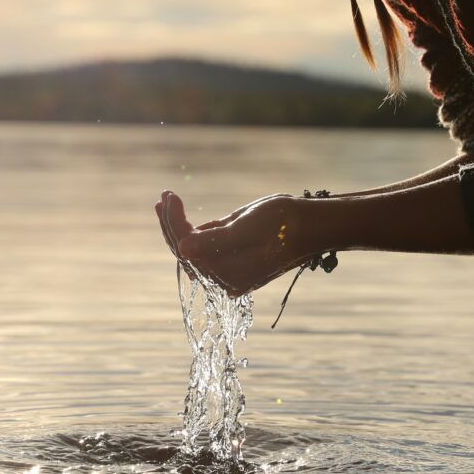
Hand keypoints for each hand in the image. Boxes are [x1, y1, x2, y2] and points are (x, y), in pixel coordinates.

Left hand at [154, 190, 313, 296]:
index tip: (170, 196)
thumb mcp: (247, 229)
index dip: (174, 224)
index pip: (189, 250)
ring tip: (164, 200)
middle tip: (163, 196)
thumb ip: (215, 241)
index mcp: (227, 275)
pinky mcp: (230, 256)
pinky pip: (202, 244)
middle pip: (186, 251)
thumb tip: (183, 248)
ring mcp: (227, 267)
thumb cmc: (284, 225)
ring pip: (191, 247)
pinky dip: (188, 227)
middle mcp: (224, 277)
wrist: (310, 225)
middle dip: (170, 223)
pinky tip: (177, 211)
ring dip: (175, 224)